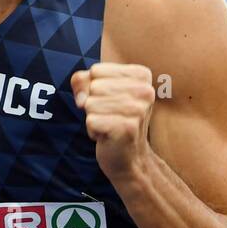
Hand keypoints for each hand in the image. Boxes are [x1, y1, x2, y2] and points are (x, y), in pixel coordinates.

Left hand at [70, 63, 155, 181]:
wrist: (128, 156)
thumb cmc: (111, 118)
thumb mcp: (96, 92)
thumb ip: (82, 81)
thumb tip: (82, 98)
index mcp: (141, 75)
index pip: (96, 71)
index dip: (92, 87)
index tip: (107, 100)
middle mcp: (145, 90)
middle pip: (93, 86)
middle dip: (92, 104)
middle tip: (108, 116)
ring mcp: (138, 109)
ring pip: (90, 103)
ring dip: (93, 118)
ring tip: (108, 125)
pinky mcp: (127, 127)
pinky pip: (91, 121)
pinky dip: (93, 131)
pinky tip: (107, 135)